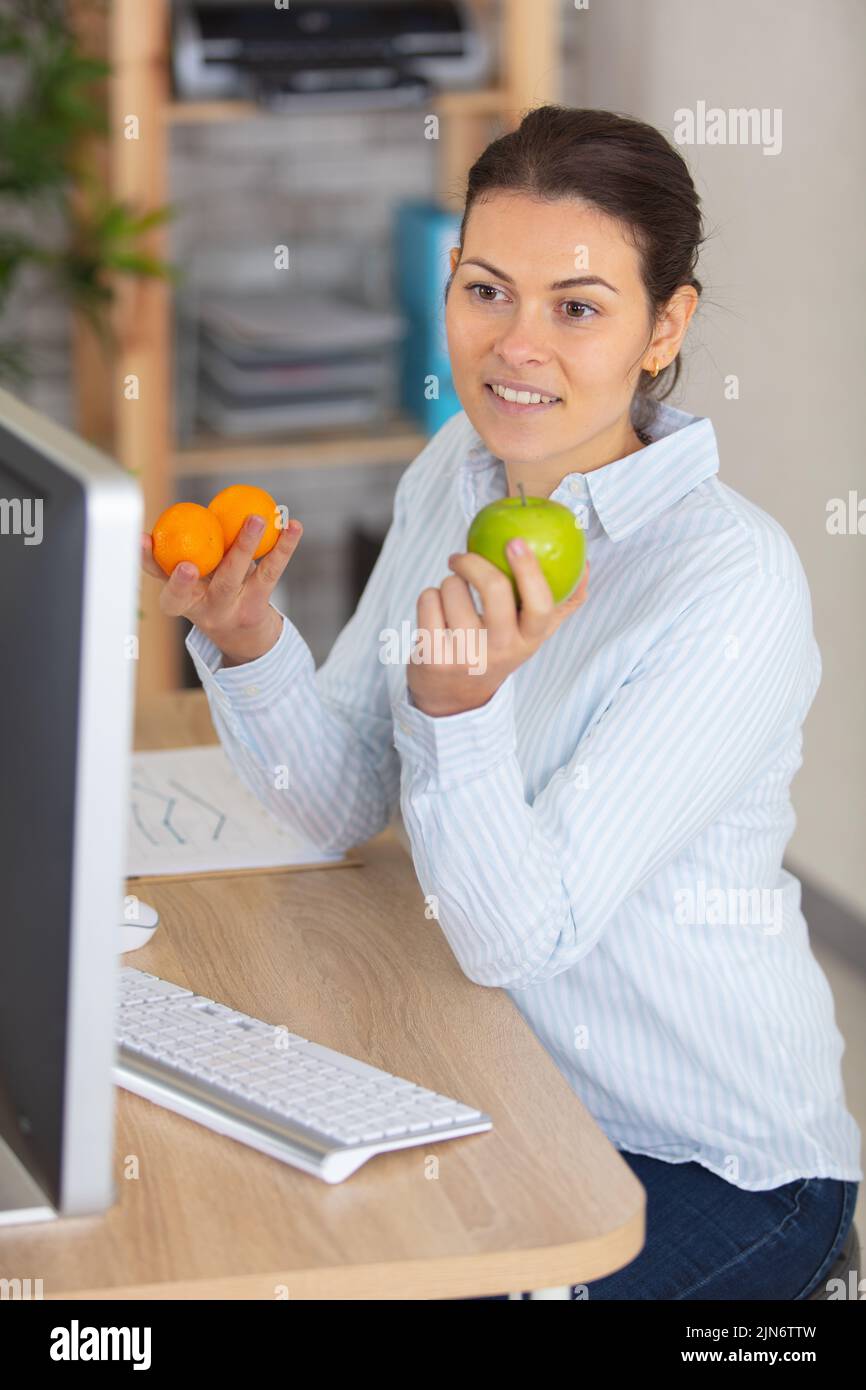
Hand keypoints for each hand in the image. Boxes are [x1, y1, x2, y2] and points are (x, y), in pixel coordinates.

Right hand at [140, 514, 303, 666]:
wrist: (244, 637)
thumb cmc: (212, 596)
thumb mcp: (192, 585)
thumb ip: (182, 557)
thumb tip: (173, 516)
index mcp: (181, 600)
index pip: (158, 578)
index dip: (148, 561)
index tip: (143, 541)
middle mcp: (205, 608)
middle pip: (194, 589)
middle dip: (189, 576)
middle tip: (188, 558)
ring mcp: (232, 609)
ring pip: (236, 577)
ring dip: (245, 545)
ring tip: (257, 519)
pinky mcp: (258, 605)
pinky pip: (271, 572)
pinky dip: (284, 546)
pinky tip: (293, 526)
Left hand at [406, 540, 589, 717]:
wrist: (454, 698)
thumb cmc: (496, 652)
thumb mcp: (531, 636)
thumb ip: (562, 604)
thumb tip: (586, 565)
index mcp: (529, 640)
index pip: (540, 605)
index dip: (530, 570)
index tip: (515, 542)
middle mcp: (500, 649)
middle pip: (494, 587)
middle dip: (473, 561)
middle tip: (462, 557)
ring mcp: (465, 654)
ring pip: (452, 587)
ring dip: (448, 583)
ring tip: (452, 600)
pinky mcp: (433, 656)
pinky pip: (428, 599)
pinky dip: (429, 598)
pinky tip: (436, 614)